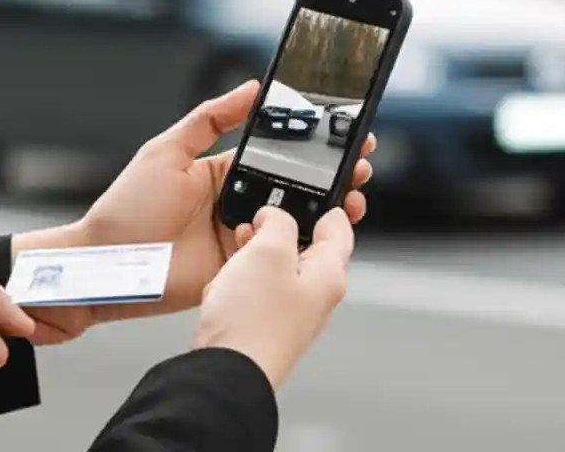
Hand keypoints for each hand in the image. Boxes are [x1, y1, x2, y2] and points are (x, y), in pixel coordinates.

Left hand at [13, 81, 374, 343]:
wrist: (105, 267)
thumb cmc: (126, 209)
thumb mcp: (166, 150)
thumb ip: (209, 119)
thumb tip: (250, 89)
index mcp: (224, 172)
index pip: (279, 154)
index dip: (312, 145)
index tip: (342, 131)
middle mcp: (239, 203)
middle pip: (298, 187)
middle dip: (334, 175)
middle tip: (361, 163)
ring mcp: (244, 237)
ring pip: (299, 222)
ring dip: (330, 209)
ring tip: (354, 196)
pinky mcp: (244, 268)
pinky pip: (282, 255)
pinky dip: (307, 246)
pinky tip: (328, 232)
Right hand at [192, 205, 353, 389]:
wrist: (224, 374)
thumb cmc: (252, 321)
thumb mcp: (269, 250)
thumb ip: (278, 222)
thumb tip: (275, 217)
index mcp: (329, 274)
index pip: (340, 229)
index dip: (328, 204)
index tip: (318, 190)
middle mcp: (315, 296)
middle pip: (307, 247)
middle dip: (282, 228)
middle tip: (264, 214)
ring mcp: (290, 313)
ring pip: (278, 268)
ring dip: (257, 252)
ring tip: (239, 243)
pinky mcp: (264, 326)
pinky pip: (257, 291)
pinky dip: (242, 278)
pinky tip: (225, 280)